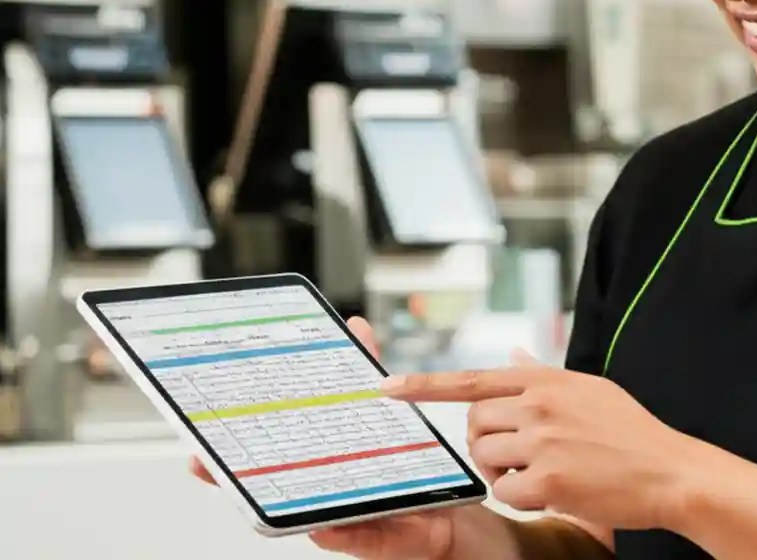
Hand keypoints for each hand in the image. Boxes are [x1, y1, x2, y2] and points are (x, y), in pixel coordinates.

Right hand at [188, 318, 515, 558]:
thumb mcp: (386, 411)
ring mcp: (341, 517)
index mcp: (319, 460)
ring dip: (273, 507)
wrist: (452, 509)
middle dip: (230, 474)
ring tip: (249, 492)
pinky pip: (349, 539)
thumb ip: (370, 370)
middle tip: (201, 460)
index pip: (268, 449)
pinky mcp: (371, 538)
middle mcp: (321, 491)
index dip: (229, 443)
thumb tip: (354, 326)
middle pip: (266, 485)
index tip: (196, 428)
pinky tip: (322, 525)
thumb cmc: (409, 464)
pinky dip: (335, 533)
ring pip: (299, 515)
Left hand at [381, 351, 699, 531]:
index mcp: (548, 379)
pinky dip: (521, 496)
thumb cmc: (632, 432)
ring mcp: (544, 440)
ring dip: (501, 469)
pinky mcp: (549, 478)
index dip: (426, 385)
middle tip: (513, 453)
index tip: (388, 387)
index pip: (474, 378)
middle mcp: (541, 404)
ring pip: (485, 456)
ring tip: (538, 470)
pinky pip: (505, 491)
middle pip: (473, 422)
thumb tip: (513, 358)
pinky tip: (550, 490)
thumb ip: (544, 376)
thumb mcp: (590, 390)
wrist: (669, 470)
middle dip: (483, 441)